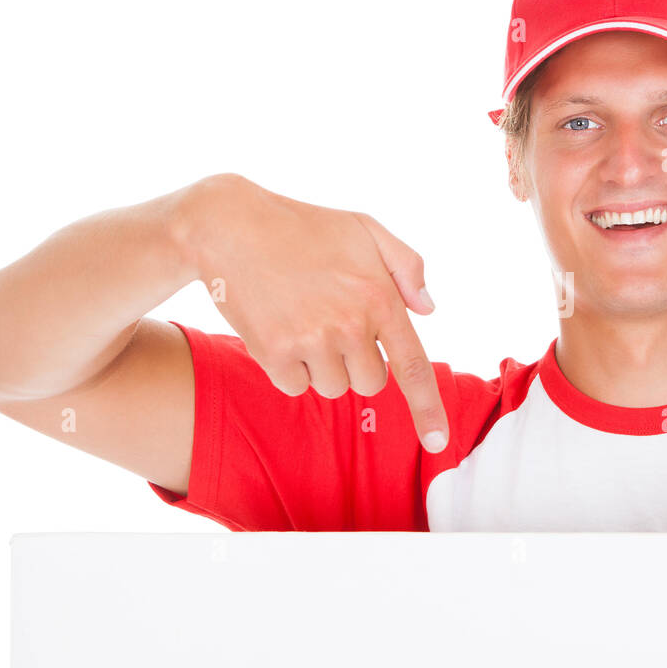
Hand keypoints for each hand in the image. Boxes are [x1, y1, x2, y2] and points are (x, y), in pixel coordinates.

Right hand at [174, 172, 449, 452]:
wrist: (230, 225)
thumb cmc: (303, 227)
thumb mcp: (365, 229)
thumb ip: (407, 266)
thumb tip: (427, 310)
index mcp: (379, 296)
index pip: (412, 366)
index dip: (428, 408)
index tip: (436, 442)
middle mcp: (349, 324)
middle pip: (370, 383)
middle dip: (357, 363)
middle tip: (331, 322)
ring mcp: (311, 340)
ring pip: (332, 387)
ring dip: (321, 365)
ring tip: (302, 319)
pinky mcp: (274, 353)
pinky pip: (295, 387)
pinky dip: (288, 368)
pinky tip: (278, 328)